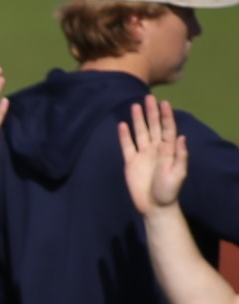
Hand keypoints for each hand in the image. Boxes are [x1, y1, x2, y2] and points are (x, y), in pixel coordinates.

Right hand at [120, 95, 186, 215]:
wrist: (154, 205)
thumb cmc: (169, 190)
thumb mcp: (178, 173)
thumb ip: (180, 155)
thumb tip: (181, 136)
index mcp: (168, 150)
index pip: (167, 129)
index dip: (166, 116)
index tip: (164, 102)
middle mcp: (155, 149)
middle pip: (153, 127)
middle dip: (151, 113)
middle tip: (148, 97)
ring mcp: (142, 155)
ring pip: (140, 133)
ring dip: (138, 120)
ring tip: (135, 106)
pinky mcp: (130, 162)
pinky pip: (127, 146)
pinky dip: (124, 136)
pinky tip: (123, 125)